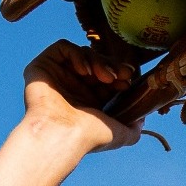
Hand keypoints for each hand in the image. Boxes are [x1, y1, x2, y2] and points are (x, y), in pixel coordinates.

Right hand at [20, 40, 144, 151]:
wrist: (62, 135)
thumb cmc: (89, 137)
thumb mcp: (121, 134)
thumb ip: (134, 127)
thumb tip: (142, 117)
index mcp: (89, 99)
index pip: (107, 75)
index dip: (119, 73)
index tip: (128, 79)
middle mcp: (73, 86)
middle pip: (97, 62)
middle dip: (112, 65)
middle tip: (121, 75)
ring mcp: (58, 75)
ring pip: (83, 54)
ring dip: (98, 61)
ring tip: (103, 77)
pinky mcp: (43, 66)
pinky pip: (62, 48)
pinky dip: (77, 54)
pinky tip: (84, 71)